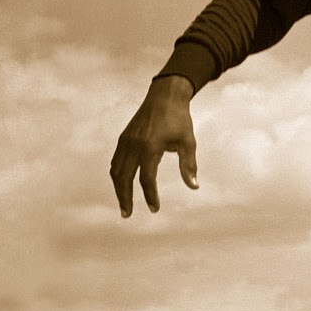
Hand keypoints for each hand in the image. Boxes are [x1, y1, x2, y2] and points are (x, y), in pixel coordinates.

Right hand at [110, 74, 197, 216]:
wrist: (165, 95)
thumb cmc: (179, 118)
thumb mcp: (188, 141)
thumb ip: (189, 165)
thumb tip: (194, 186)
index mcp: (150, 147)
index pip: (146, 178)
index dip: (150, 196)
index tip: (154, 208)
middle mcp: (134, 145)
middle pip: (124, 177)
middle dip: (125, 198)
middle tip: (127, 214)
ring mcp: (126, 140)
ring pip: (116, 170)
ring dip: (118, 188)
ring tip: (123, 204)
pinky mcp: (124, 137)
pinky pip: (116, 160)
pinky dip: (117, 175)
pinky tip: (121, 183)